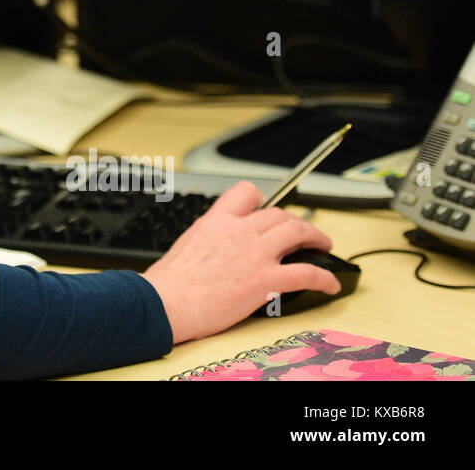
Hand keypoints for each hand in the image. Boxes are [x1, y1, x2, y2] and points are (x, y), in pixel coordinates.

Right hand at [140, 181, 341, 343]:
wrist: (166, 302)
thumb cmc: (168, 283)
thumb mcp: (186, 246)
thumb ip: (208, 240)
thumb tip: (214, 249)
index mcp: (216, 221)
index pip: (246, 194)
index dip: (262, 201)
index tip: (268, 210)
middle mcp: (239, 231)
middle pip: (279, 214)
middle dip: (297, 222)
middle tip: (304, 234)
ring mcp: (255, 254)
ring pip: (297, 233)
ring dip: (317, 239)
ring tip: (324, 247)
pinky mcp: (266, 280)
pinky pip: (307, 273)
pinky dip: (324, 278)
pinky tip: (330, 285)